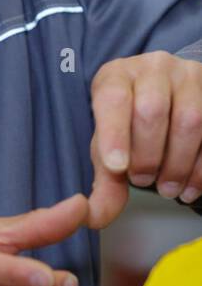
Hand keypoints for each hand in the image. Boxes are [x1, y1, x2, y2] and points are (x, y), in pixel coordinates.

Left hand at [88, 52, 201, 228]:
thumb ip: (104, 180)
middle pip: (153, 110)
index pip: (114, 99)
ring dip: (180, 163)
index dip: (115, 134)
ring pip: (191, 119)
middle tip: (144, 181)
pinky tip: (191, 187)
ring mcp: (189, 76)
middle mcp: (153, 68)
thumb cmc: (128, 123)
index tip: (117, 167)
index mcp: (117, 76)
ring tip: (168, 188)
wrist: (164, 97)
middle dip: (148, 154)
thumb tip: (94, 218)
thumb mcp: (108, 144)